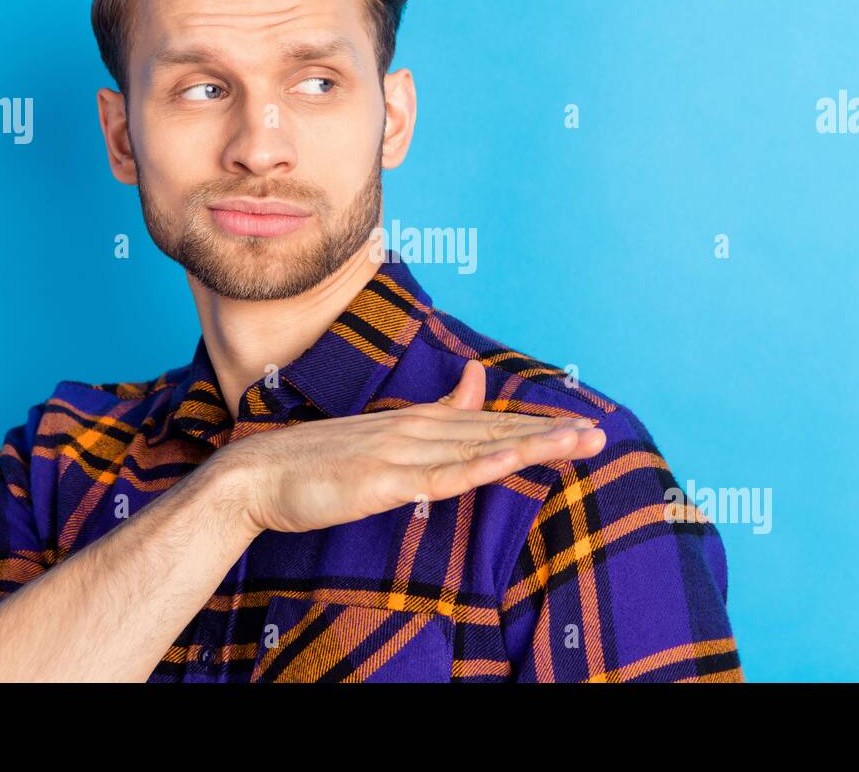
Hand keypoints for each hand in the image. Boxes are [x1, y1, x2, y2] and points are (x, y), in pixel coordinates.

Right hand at [216, 359, 605, 534]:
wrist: (258, 474)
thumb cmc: (318, 461)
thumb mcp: (382, 435)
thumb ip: (431, 412)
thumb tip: (475, 377)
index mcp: (418, 423)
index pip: (489, 424)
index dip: (536, 426)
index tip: (581, 428)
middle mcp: (417, 430)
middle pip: (495, 431)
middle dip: (550, 433)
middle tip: (600, 433)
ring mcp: (401, 453)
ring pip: (479, 448)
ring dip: (532, 444)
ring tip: (577, 443)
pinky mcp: (384, 481)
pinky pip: (440, 476)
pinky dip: (480, 465)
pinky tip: (513, 459)